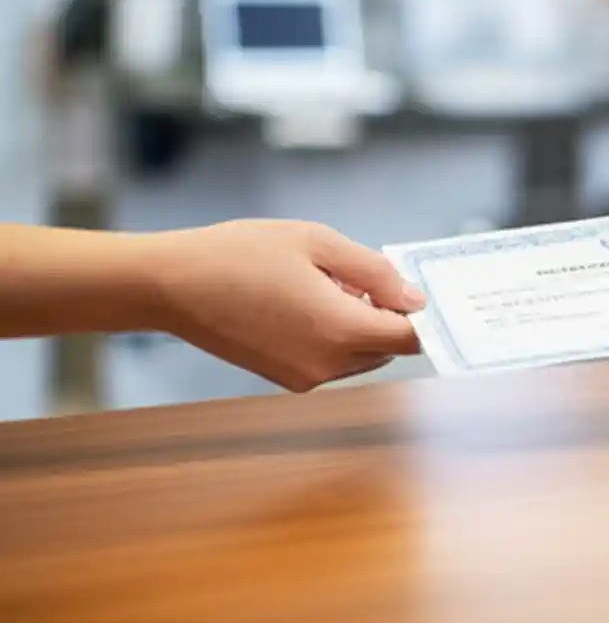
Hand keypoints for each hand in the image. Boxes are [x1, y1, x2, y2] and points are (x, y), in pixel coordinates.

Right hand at [144, 220, 424, 390]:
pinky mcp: (287, 379)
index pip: (409, 337)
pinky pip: (334, 361)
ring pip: (363, 356)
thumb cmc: (241, 253)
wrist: (172, 285)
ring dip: (360, 325)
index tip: (422, 292)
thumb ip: (375, 272)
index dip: (422, 315)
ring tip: (323, 285)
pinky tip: (304, 302)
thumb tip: (415, 301)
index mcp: (340, 329)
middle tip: (358, 276)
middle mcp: (328, 364)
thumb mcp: (318, 243)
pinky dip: (335, 336)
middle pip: (388, 348)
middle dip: (387, 314)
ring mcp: (306, 377)